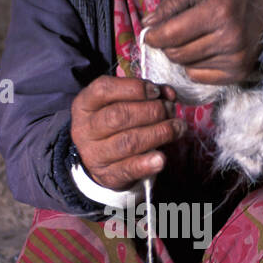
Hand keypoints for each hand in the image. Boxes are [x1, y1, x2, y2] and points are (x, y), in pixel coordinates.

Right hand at [70, 75, 181, 191]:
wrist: (99, 159)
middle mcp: (85, 129)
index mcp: (84, 104)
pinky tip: (162, 158)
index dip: (133, 88)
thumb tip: (168, 93)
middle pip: (119, 116)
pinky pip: (128, 169)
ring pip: (127, 142)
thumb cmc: (114, 124)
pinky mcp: (107, 175)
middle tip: (171, 109)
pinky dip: (147, 163)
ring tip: (178, 128)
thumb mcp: (120, 103)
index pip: (104, 89)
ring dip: (158, 133)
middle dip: (152, 111)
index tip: (156, 91)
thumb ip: (144, 94)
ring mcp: (93, 154)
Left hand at [143, 0, 262, 84]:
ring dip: (183, 54)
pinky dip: (195, 65)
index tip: (149, 33)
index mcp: (218, 12)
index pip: (171, 34)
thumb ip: (172, 4)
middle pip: (176, 54)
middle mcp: (229, 38)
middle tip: (172, 33)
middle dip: (167, 45)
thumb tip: (147, 24)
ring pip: (186, 66)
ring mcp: (236, 58)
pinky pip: (200, 76)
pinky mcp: (239, 72)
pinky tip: (206, 49)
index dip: (153, 36)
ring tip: (195, 37)